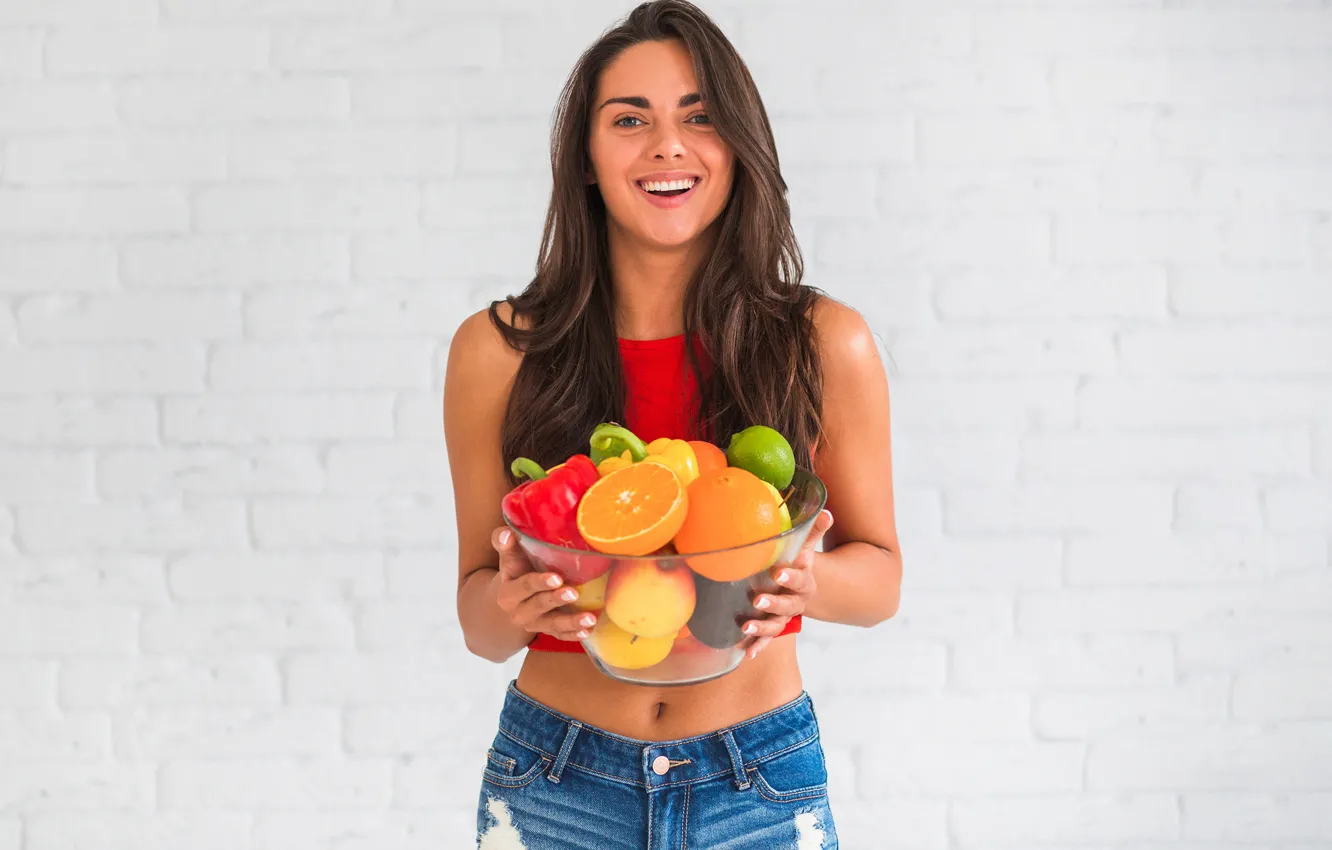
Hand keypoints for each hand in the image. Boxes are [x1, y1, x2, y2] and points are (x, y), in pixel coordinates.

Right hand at [492, 527, 597, 641]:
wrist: (512, 598)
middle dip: (555, 600)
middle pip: (538, 606)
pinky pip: (560, 636)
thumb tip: (506, 533)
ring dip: (570, 622)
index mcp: (508, 593)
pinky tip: (587, 631)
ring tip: (589, 619)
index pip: (524, 587)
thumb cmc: (516, 570)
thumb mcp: (509, 557)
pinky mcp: (548, 631)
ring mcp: (535, 624)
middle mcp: (519, 612)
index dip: (539, 583)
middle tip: (573, 593)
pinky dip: (573, 635)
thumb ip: (504, 543)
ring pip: (552, 625)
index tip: (556, 578)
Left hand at [740, 510, 833, 659]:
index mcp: (804, 581)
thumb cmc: (797, 563)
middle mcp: (796, 600)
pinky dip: (758, 645)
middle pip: (789, 605)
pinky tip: (748, 652)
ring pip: (776, 624)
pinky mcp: (773, 626)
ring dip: (762, 627)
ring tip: (746, 627)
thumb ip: (812, 531)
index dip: (791, 576)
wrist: (801, 588)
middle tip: (758, 600)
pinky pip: (767, 638)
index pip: (800, 578)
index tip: (778, 572)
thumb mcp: (805, 548)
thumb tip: (826, 511)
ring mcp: (784, 615)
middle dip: (774, 603)